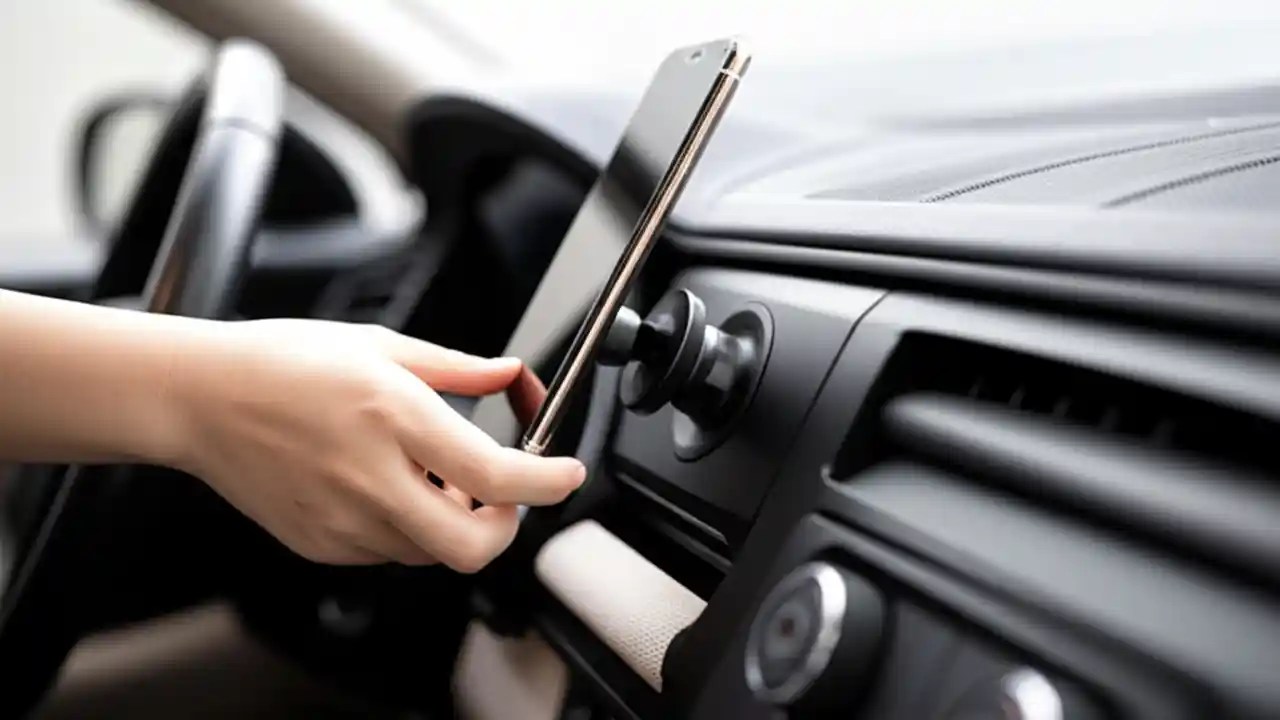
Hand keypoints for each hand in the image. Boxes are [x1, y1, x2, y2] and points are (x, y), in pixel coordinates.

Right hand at [167, 319, 583, 571]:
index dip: (547, 484)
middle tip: (503, 493)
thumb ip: (457, 368)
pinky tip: (388, 486)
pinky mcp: (322, 545)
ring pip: (434, 553)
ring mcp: (342, 521)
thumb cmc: (281, 363)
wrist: (200, 398)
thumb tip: (509, 375)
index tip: (566, 475)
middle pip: (473, 547)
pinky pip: (391, 552)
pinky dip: (410, 528)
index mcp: (393, 416)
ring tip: (431, 475)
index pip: (496, 475)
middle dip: (507, 526)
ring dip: (455, 524)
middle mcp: (370, 478)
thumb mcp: (380, 346)